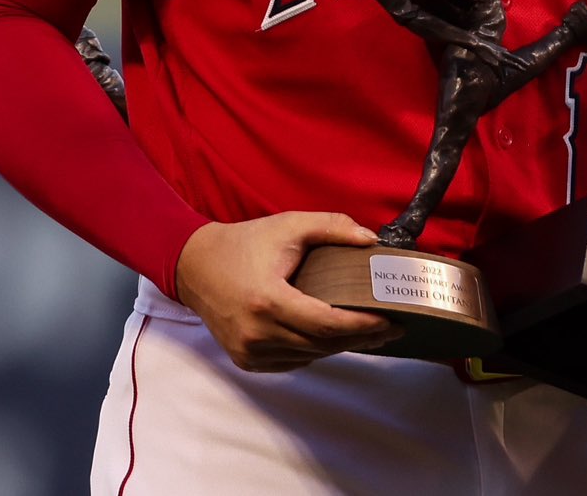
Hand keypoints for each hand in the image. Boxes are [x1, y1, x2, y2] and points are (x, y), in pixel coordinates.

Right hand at [175, 213, 401, 371]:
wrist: (195, 266)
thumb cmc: (244, 243)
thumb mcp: (289, 225)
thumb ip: (332, 228)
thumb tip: (371, 241)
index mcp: (267, 301)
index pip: (326, 324)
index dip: (363, 326)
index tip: (390, 320)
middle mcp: (256, 333)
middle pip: (323, 345)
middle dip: (361, 338)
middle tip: (391, 328)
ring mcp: (249, 351)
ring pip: (310, 356)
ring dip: (340, 346)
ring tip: (369, 331)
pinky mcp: (246, 360)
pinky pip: (292, 360)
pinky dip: (315, 350)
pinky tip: (332, 336)